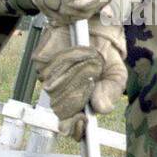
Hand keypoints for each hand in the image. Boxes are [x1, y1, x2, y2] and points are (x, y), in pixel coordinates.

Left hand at [32, 18, 127, 139]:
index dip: (78, 130)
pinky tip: (72, 53)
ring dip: (74, 74)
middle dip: (79, 94)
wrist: (92, 26)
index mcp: (81, 106)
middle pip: (63, 110)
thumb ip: (112, 91)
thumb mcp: (116, 73)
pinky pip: (49, 70)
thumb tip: (101, 108)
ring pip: (56, 90)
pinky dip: (64, 61)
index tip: (83, 122)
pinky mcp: (40, 65)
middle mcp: (63, 97)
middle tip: (91, 76)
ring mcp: (50, 82)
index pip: (74, 128)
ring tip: (86, 58)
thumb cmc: (104, 53)